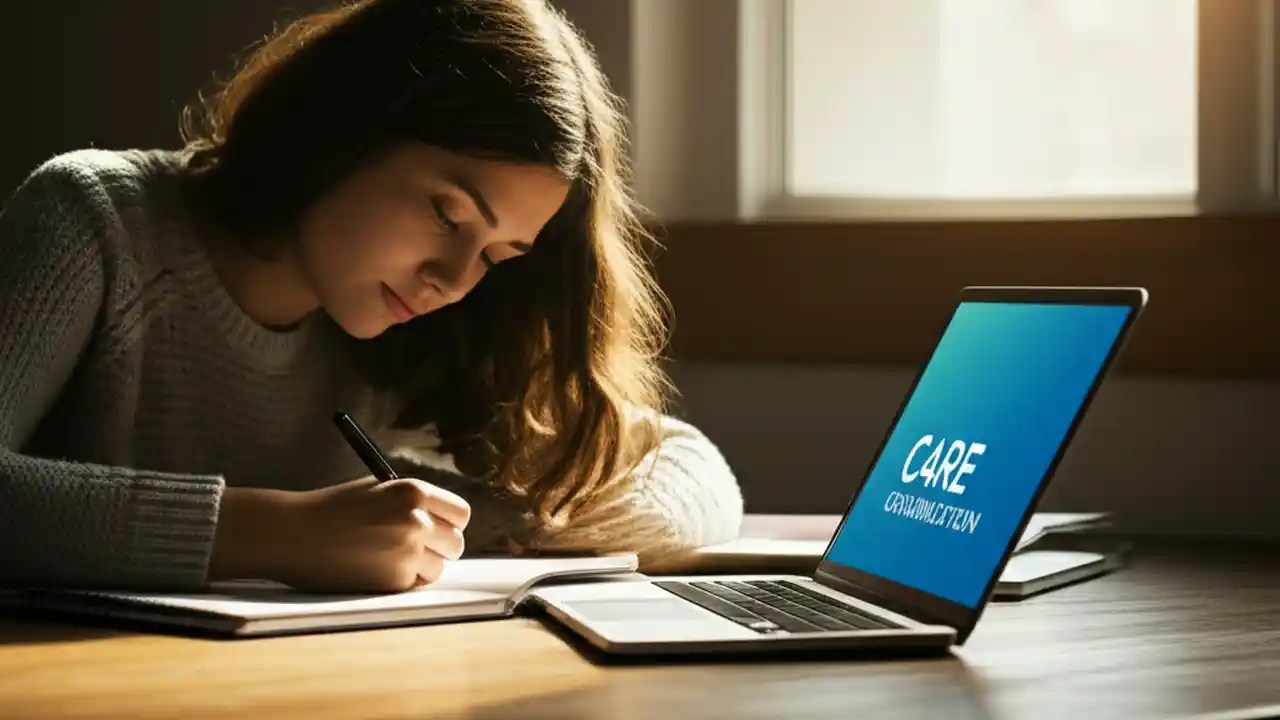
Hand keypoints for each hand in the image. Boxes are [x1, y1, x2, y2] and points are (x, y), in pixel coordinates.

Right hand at [210, 477, 471, 592]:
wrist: (292, 533)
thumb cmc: (332, 509)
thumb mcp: (378, 491)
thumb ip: (412, 504)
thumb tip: (443, 524)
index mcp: (414, 492)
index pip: (461, 514)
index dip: (452, 524)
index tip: (443, 530)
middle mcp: (417, 521)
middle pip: (456, 544)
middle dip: (441, 549)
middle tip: (420, 550)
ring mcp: (407, 552)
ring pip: (437, 569)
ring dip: (420, 568)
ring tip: (387, 559)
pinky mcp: (394, 581)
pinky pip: (413, 585)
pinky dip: (400, 582)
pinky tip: (373, 569)